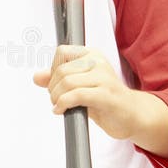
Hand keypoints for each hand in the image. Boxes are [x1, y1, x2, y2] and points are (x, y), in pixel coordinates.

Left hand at [33, 45, 167, 156]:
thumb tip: (36, 77)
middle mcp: (98, 62)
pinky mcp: (107, 95)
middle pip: (61, 70)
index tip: (56, 85)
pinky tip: (61, 110)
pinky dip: (63, 104)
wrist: (132, 115)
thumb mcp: (79, 86)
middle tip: (56, 100)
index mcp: (92, 54)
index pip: (61, 52)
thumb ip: (58, 79)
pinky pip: (77, 95)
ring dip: (57, 97)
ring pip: (67, 82)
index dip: (53, 70)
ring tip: (59, 106)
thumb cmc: (104, 100)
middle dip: (52, 88)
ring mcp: (104, 77)